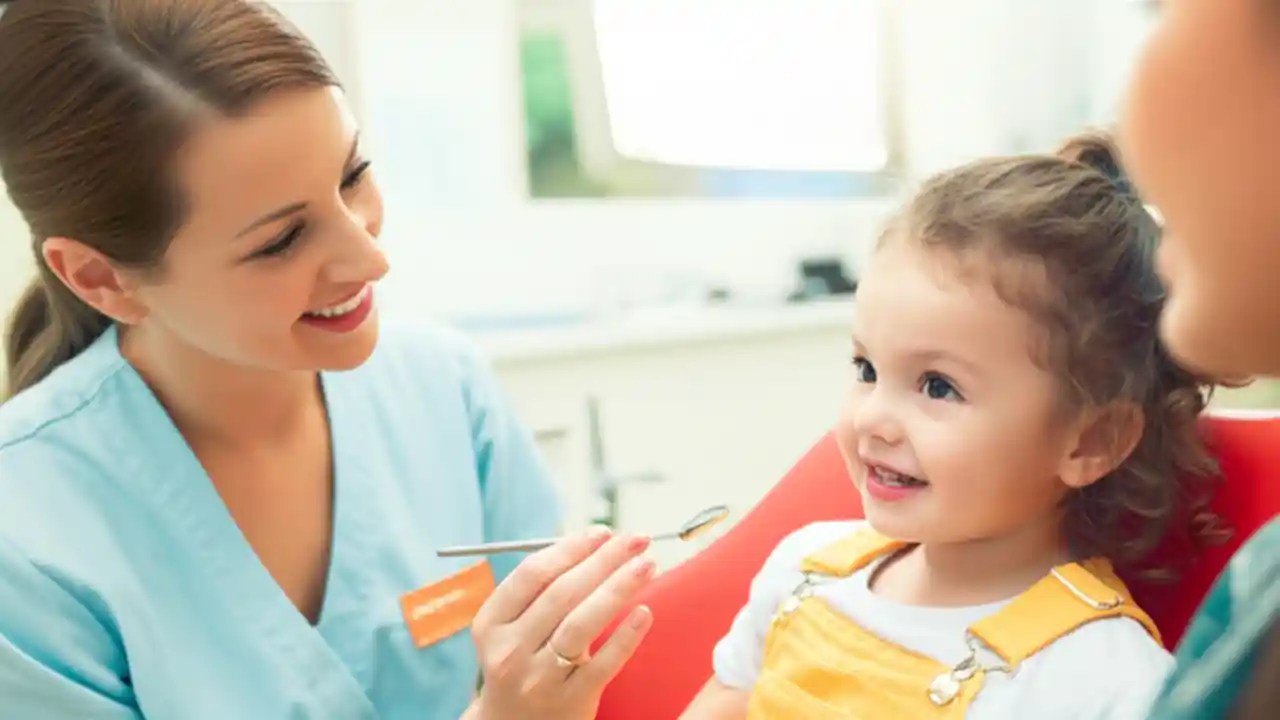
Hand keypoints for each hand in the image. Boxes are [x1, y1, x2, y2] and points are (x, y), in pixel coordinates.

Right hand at [471, 527, 655, 719]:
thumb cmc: (520, 662)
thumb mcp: (511, 629)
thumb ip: (541, 590)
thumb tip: (593, 543)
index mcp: (491, 624)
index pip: (532, 574)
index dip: (570, 548)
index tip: (602, 532)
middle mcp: (510, 651)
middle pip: (561, 593)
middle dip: (603, 560)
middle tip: (636, 539)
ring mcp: (539, 678)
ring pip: (582, 624)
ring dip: (618, 588)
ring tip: (647, 565)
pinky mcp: (570, 701)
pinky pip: (604, 663)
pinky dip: (626, 636)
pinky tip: (645, 612)